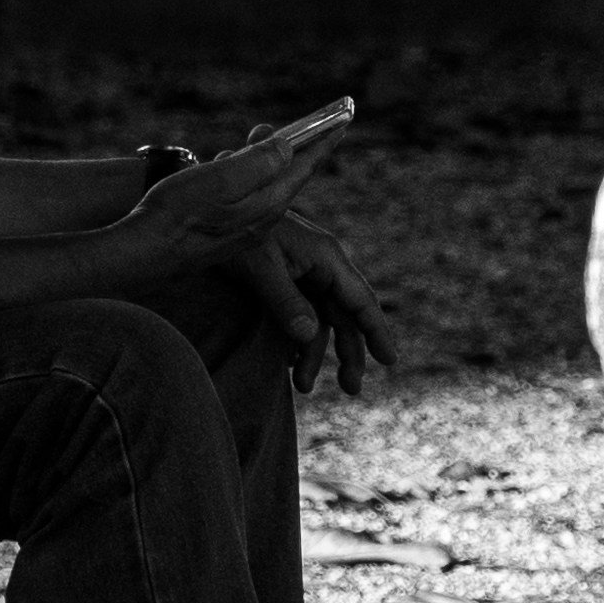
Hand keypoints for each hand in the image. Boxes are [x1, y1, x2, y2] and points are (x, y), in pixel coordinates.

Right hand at [135, 124, 347, 258]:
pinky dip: (255, 178)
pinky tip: (245, 172)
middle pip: (290, 177)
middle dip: (303, 150)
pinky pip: (251, 198)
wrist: (142, 253)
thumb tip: (287, 147)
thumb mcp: (219, 181)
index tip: (343, 119)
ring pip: (269, 188)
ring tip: (280, 141)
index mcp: (266, 204)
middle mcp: (262, 219)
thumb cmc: (176, 214)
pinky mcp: (225, 233)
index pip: (303, 166)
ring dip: (276, 163)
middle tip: (321, 127)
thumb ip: (257, 164)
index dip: (323, 140)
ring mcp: (243, 229)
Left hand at [234, 209, 397, 394]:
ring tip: (301, 387)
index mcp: (326, 257)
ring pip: (321, 320)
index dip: (376, 331)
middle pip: (345, 316)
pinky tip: (288, 365)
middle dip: (349, 354)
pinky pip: (302, 315)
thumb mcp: (260, 267)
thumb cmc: (239, 234)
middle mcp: (322, 266)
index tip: (390, 361)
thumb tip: (308, 336)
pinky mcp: (287, 279)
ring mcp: (305, 273)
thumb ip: (285, 301)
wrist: (214, 212)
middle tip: (351, 390)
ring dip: (314, 354)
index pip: (360, 300)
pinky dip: (296, 341)